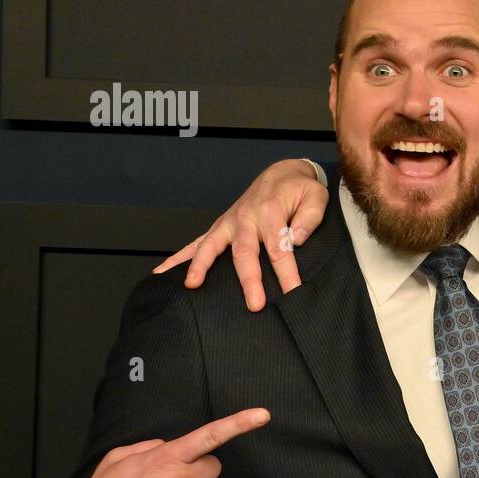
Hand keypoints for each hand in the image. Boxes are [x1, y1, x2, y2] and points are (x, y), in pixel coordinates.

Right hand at [154, 159, 327, 310]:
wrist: (281, 174)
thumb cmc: (300, 189)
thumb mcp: (316, 196)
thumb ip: (309, 218)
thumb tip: (297, 240)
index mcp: (270, 211)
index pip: (279, 247)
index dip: (286, 272)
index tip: (292, 292)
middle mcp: (245, 217)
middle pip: (244, 252)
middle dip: (248, 280)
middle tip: (254, 304)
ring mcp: (229, 223)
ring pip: (211, 246)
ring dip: (200, 267)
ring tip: (192, 286)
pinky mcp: (220, 228)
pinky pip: (196, 243)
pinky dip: (179, 258)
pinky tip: (162, 273)